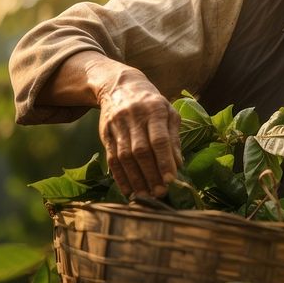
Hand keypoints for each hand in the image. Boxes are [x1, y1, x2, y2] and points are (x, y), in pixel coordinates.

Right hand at [96, 68, 181, 197]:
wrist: (120, 86)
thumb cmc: (152, 103)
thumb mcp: (168, 112)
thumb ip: (173, 137)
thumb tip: (178, 164)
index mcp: (155, 110)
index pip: (159, 139)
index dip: (164, 161)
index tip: (171, 180)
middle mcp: (135, 117)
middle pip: (141, 151)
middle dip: (151, 174)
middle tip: (160, 193)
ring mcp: (118, 126)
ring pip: (125, 157)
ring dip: (135, 179)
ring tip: (146, 196)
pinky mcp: (105, 134)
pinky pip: (111, 159)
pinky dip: (120, 177)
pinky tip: (128, 190)